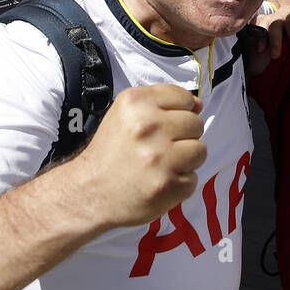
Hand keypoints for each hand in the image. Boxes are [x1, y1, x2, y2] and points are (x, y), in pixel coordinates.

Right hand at [70, 84, 206, 228]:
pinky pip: (193, 179)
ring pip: (200, 150)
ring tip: (162, 166)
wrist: (89, 192)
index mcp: (136, 103)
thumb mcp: (126, 114)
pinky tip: (158, 182)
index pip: (185, 98)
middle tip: (160, 149)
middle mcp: (148, 127)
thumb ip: (161, 103)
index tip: (165, 125)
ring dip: (186, 160)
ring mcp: (160, 157)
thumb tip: (198, 105)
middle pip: (196, 124)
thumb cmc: (111, 152)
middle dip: (183, 137)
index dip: (180, 112)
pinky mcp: (168, 185)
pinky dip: (180, 184)